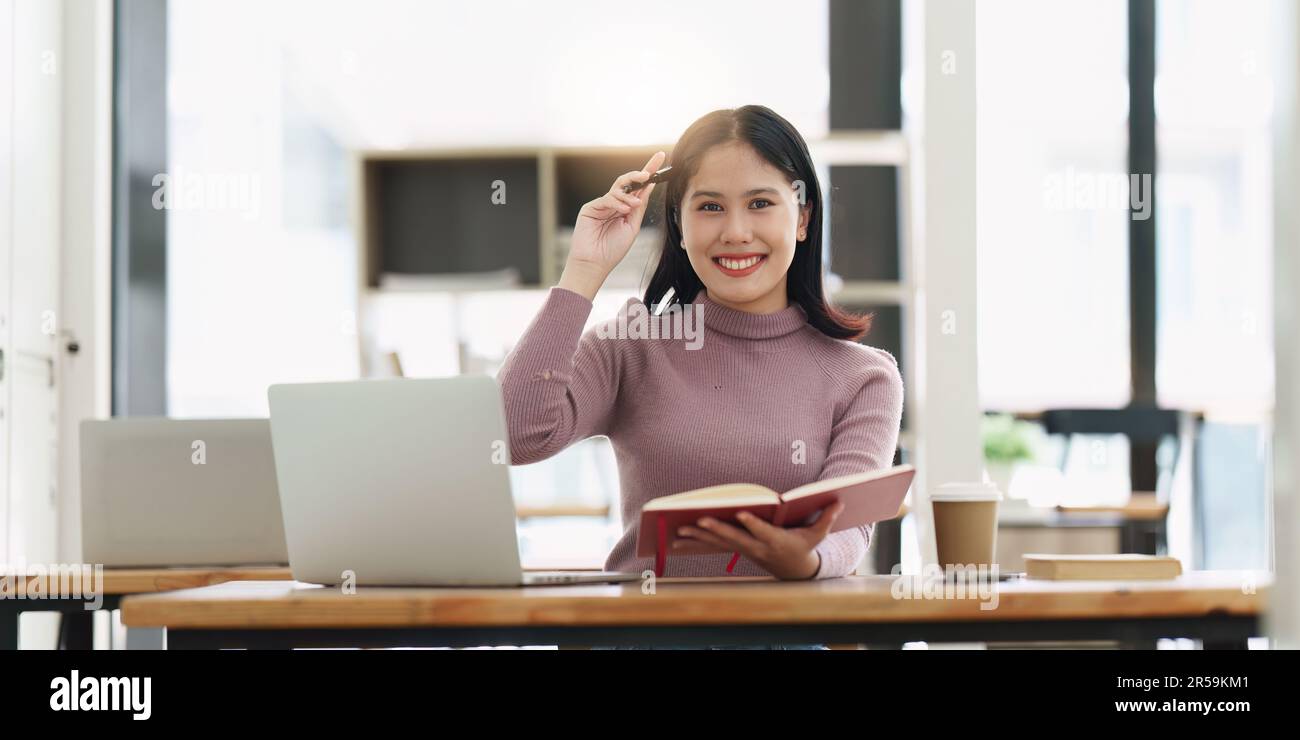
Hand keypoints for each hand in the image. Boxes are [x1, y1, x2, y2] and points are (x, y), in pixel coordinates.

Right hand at [566, 150, 665, 275]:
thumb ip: (638, 207)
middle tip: (648, 174)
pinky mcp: (591, 207)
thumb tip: (647, 189)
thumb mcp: (632, 226)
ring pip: (618, 188)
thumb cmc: (613, 249)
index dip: (649, 172)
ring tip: (634, 205)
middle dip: (639, 174)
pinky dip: (617, 203)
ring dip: (629, 194)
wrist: (595, 263)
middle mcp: (615, 203)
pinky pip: (607, 199)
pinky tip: (623, 210)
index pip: (639, 187)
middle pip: (628, 181)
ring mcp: (602, 204)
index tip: (661, 157)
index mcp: (626, 208)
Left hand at [674, 501, 845, 579]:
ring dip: (699, 536)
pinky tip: (679, 537)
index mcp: (775, 541)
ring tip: (680, 529)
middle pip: (734, 538)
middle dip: (716, 529)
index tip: (741, 513)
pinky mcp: (737, 549)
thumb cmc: (805, 547)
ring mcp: (744, 550)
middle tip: (698, 520)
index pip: (762, 531)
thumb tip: (840, 501)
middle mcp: (757, 547)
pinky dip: (697, 541)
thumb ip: (827, 518)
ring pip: (719, 543)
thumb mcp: (818, 535)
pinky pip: (714, 545)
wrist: (794, 572)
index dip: (752, 523)